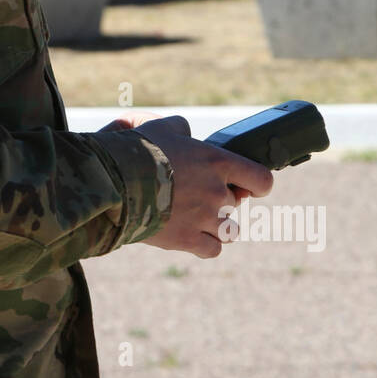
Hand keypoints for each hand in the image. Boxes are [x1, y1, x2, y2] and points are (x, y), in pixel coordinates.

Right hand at [109, 113, 273, 259]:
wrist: (115, 181)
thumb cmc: (138, 150)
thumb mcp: (163, 127)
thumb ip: (182, 130)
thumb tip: (186, 135)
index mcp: (217, 162)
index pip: (261, 180)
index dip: (257, 184)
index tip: (249, 186)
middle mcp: (217, 192)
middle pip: (235, 203)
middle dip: (220, 200)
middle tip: (196, 195)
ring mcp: (204, 219)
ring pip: (229, 231)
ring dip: (217, 225)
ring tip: (196, 218)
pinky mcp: (187, 240)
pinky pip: (213, 250)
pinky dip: (205, 244)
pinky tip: (192, 235)